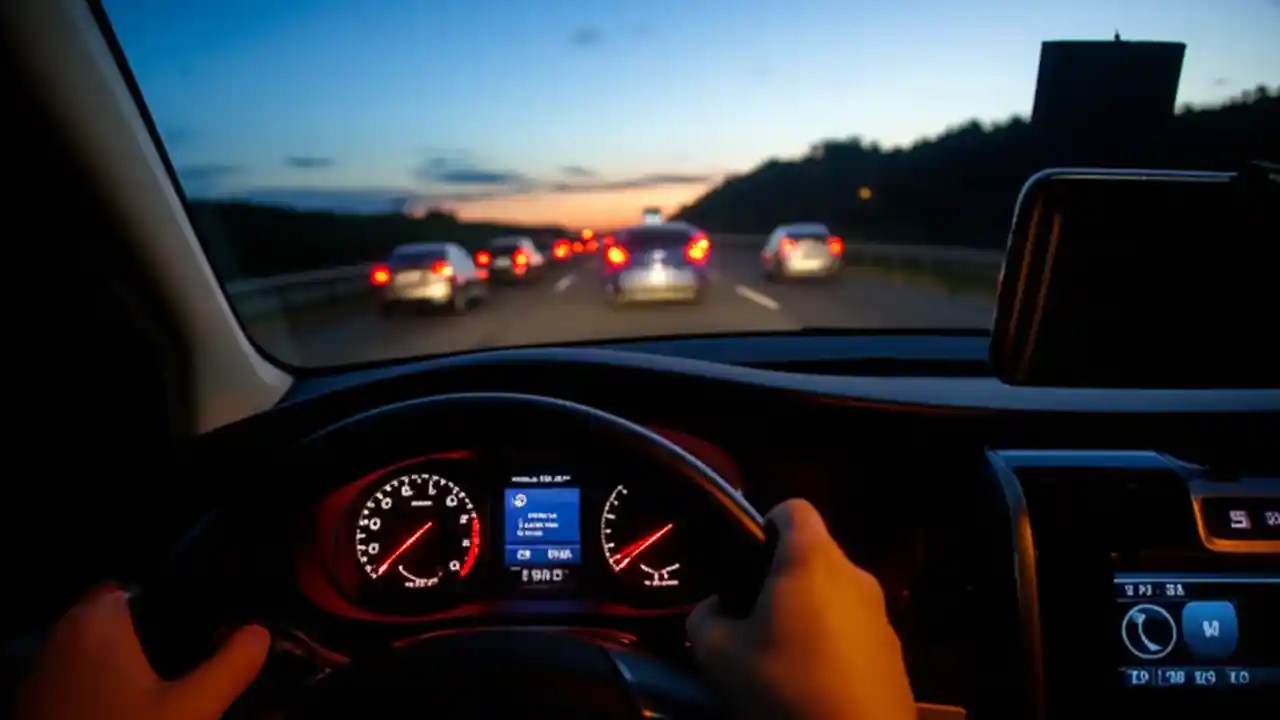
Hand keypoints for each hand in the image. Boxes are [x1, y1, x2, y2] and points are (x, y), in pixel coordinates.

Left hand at [15, 586, 269, 719]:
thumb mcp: (190, 710)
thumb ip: (229, 666)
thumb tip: (258, 633)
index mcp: (97, 622)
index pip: (135, 587)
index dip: (169, 602)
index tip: (200, 626)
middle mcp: (63, 637)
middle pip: (117, 619)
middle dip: (152, 636)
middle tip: (190, 661)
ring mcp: (44, 674)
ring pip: (96, 652)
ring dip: (127, 665)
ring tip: (165, 690)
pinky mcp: (36, 706)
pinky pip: (78, 682)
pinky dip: (104, 689)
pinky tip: (131, 711)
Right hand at [688, 499, 915, 719]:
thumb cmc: (783, 687)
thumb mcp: (717, 654)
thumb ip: (705, 617)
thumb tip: (717, 609)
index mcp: (812, 560)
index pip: (793, 508)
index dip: (764, 524)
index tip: (746, 563)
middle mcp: (855, 575)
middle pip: (813, 556)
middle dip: (781, 580)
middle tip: (752, 620)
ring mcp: (881, 615)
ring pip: (834, 596)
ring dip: (808, 615)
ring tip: (781, 660)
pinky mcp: (894, 653)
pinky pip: (854, 630)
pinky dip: (832, 645)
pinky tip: (814, 685)